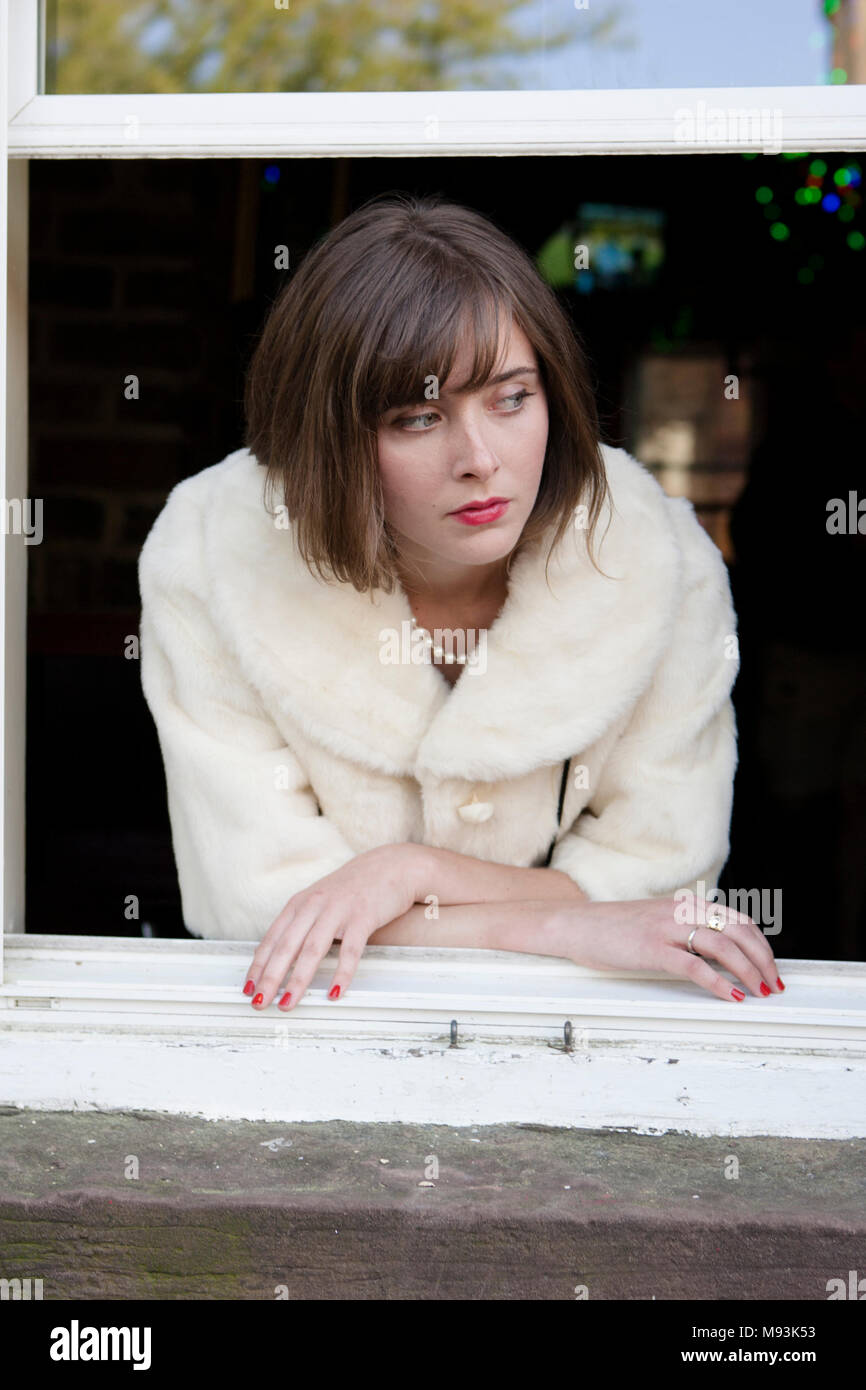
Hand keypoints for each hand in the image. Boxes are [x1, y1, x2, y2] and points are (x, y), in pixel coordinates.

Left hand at [243, 843, 424, 1010]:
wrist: (390, 867)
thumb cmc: (354, 889)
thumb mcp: (320, 901)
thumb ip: (303, 924)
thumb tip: (283, 958)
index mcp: (300, 904)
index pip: (272, 939)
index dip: (258, 966)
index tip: (247, 988)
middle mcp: (314, 905)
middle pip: (286, 947)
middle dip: (270, 978)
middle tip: (259, 1003)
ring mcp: (338, 911)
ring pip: (312, 950)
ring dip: (297, 980)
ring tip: (288, 1002)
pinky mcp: (362, 917)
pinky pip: (349, 950)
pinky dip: (341, 973)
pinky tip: (335, 992)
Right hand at [551, 895, 783, 1001]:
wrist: (577, 924)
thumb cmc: (615, 928)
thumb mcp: (658, 921)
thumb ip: (686, 931)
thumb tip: (717, 954)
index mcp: (686, 904)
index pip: (738, 918)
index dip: (760, 943)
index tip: (770, 965)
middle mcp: (682, 911)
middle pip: (738, 930)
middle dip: (762, 959)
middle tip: (773, 983)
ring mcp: (667, 929)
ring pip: (723, 945)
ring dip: (748, 971)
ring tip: (759, 991)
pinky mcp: (652, 949)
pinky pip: (694, 966)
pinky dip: (719, 983)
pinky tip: (731, 996)